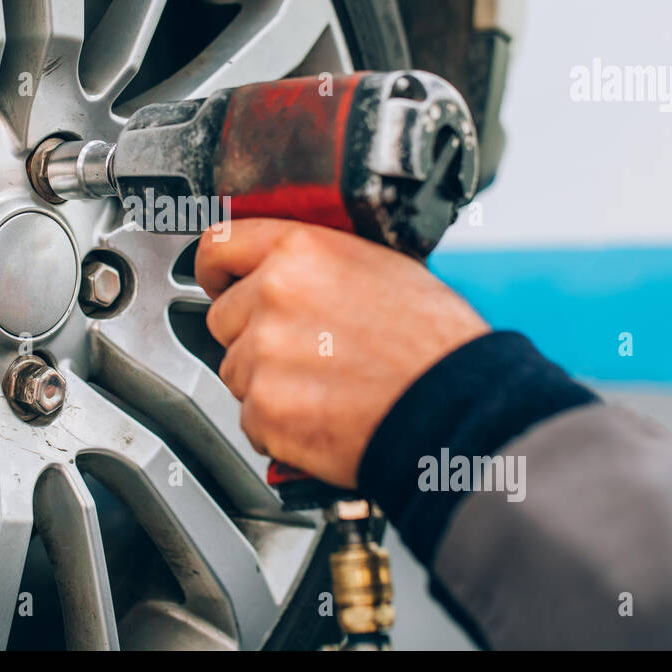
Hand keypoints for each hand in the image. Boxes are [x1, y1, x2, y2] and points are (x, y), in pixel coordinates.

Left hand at [194, 219, 488, 487]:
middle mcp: (273, 295)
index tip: (219, 282)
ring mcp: (264, 354)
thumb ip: (319, 263)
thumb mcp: (381, 266)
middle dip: (253, 336)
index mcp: (300, 251)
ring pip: (235, 370)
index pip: (219, 245)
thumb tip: (286, 269)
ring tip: (323, 387)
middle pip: (224, 318)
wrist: (455, 408)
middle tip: (305, 352)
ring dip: (266, 382)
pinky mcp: (265, 410)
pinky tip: (322, 416)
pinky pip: (250, 418)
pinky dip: (277, 425)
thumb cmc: (435, 344)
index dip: (216, 269)